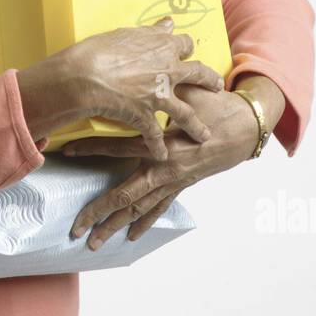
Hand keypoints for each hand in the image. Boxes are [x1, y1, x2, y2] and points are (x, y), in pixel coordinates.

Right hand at [16, 17, 225, 161]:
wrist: (84, 76)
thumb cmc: (98, 50)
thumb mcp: (126, 33)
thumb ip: (151, 32)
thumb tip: (168, 23)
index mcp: (162, 47)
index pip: (185, 44)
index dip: (187, 47)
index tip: (188, 51)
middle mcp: (168, 71)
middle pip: (198, 75)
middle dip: (209, 81)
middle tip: (217, 87)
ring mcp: (159, 96)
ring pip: (186, 114)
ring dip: (196, 126)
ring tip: (204, 136)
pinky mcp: (145, 116)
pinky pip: (155, 136)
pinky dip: (158, 148)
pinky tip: (162, 155)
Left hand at [64, 84, 261, 249]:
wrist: (247, 127)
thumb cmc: (217, 107)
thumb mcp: (189, 93)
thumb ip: (162, 89)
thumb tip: (135, 73)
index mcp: (163, 144)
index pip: (118, 147)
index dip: (92, 149)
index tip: (68, 153)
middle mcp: (165, 169)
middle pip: (124, 195)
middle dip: (98, 213)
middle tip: (75, 228)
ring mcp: (173, 181)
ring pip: (139, 209)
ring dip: (115, 226)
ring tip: (94, 242)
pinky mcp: (181, 186)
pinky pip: (159, 208)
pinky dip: (144, 223)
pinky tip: (130, 237)